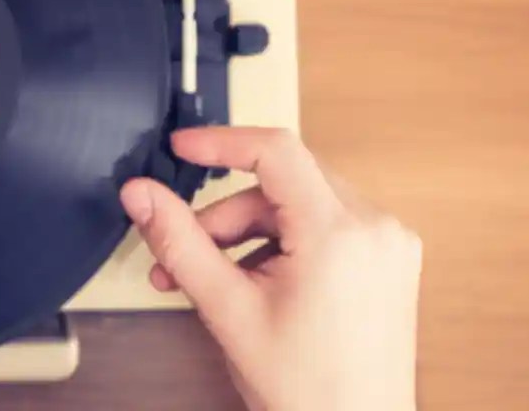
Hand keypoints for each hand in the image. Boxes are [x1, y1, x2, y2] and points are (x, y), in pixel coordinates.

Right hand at [120, 127, 421, 410]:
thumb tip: (140, 195)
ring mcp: (388, 244)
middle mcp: (375, 228)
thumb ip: (178, 242)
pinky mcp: (389, 260)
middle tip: (186, 251)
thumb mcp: (227, 310)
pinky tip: (256, 284)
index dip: (219, 142)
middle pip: (282, 182)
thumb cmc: (307, 391)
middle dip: (226, 213)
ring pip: (300, 205)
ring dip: (250, 232)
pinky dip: (284, 244)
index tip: (180, 148)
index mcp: (339, 234)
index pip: (275, 151)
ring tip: (216, 280)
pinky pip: (325, 226)